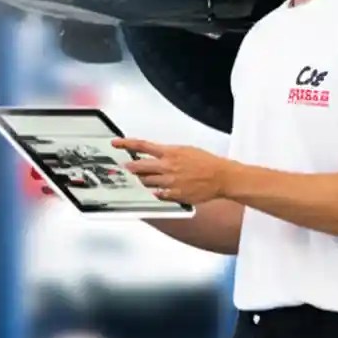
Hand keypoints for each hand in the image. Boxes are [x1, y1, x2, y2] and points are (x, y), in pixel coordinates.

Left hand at [112, 138, 230, 204]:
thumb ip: (168, 152)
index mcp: (170, 152)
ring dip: (141, 180)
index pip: (142, 146)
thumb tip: (155, 153)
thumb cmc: (206, 162)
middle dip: (130, 167)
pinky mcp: (175, 195)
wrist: (221, 176)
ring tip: (139, 179)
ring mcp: (170, 182)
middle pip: (140, 166)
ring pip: (146, 182)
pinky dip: (154, 192)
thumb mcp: (185, 150)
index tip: (117, 143)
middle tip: (124, 167)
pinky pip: (158, 195)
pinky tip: (155, 190)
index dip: (127, 144)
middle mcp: (168, 166)